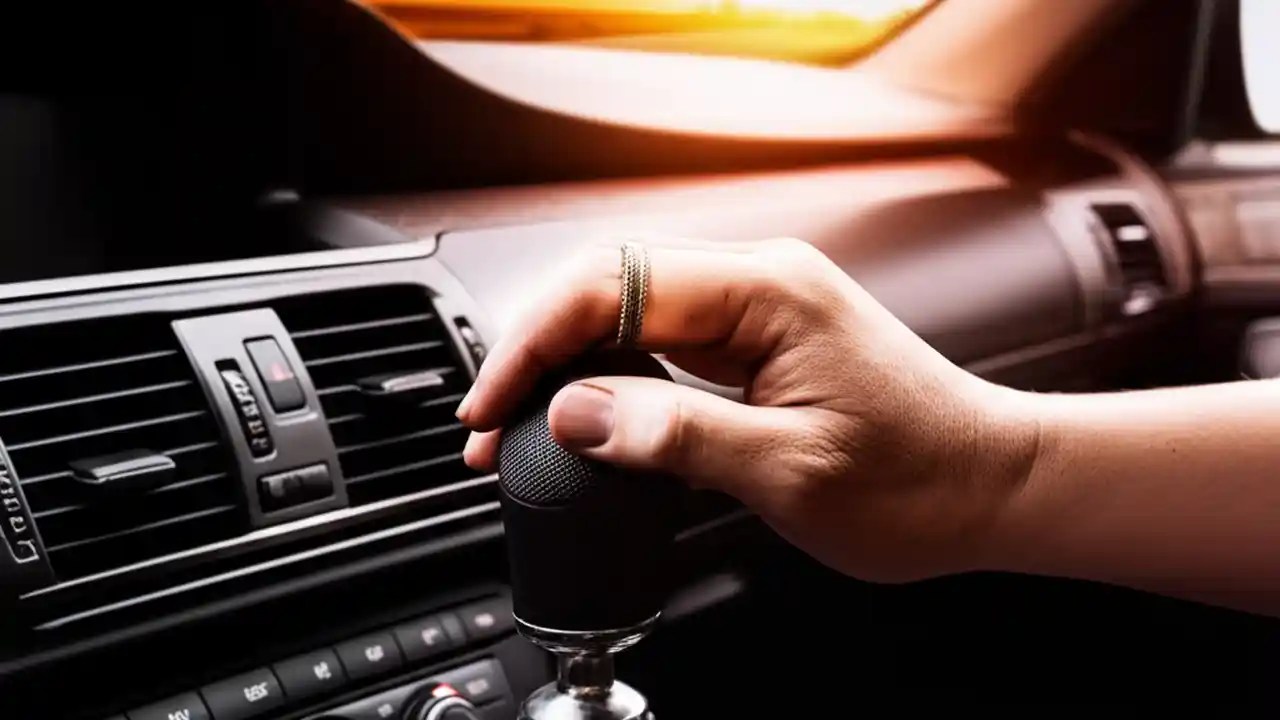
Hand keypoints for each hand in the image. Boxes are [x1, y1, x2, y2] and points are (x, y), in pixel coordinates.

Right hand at [456, 237, 1038, 582]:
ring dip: (568, 364)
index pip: (611, 288)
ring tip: (520, 423)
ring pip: (629, 313)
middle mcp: (759, 283)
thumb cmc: (919, 478)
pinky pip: (663, 341)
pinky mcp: (759, 342)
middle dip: (537, 350)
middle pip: (608, 287)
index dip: (535, 344)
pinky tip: (585, 415)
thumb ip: (676, 435)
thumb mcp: (790, 470)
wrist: (990, 485)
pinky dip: (611, 377)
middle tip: (490, 421)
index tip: (490, 404)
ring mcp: (759, 310)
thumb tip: (576, 413)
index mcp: (766, 291)